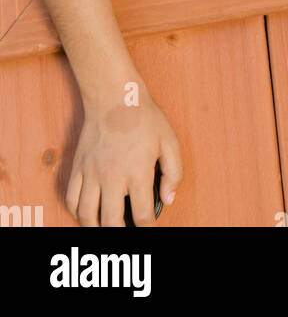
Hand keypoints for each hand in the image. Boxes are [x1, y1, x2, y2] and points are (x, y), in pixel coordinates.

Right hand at [66, 90, 181, 226]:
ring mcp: (91, 172)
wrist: (114, 96)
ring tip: (106, 228)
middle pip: (111, 222)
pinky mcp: (78, 166)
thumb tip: (168, 199)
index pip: (142, 215)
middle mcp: (112, 176)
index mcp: (138, 171)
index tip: (150, 231)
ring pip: (86, 215)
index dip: (147, 231)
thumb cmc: (144, 118)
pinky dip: (76, 213)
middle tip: (127, 232)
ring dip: (95, 228)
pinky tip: (87, 214)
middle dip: (120, 235)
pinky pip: (71, 198)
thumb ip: (173, 173)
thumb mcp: (169, 141)